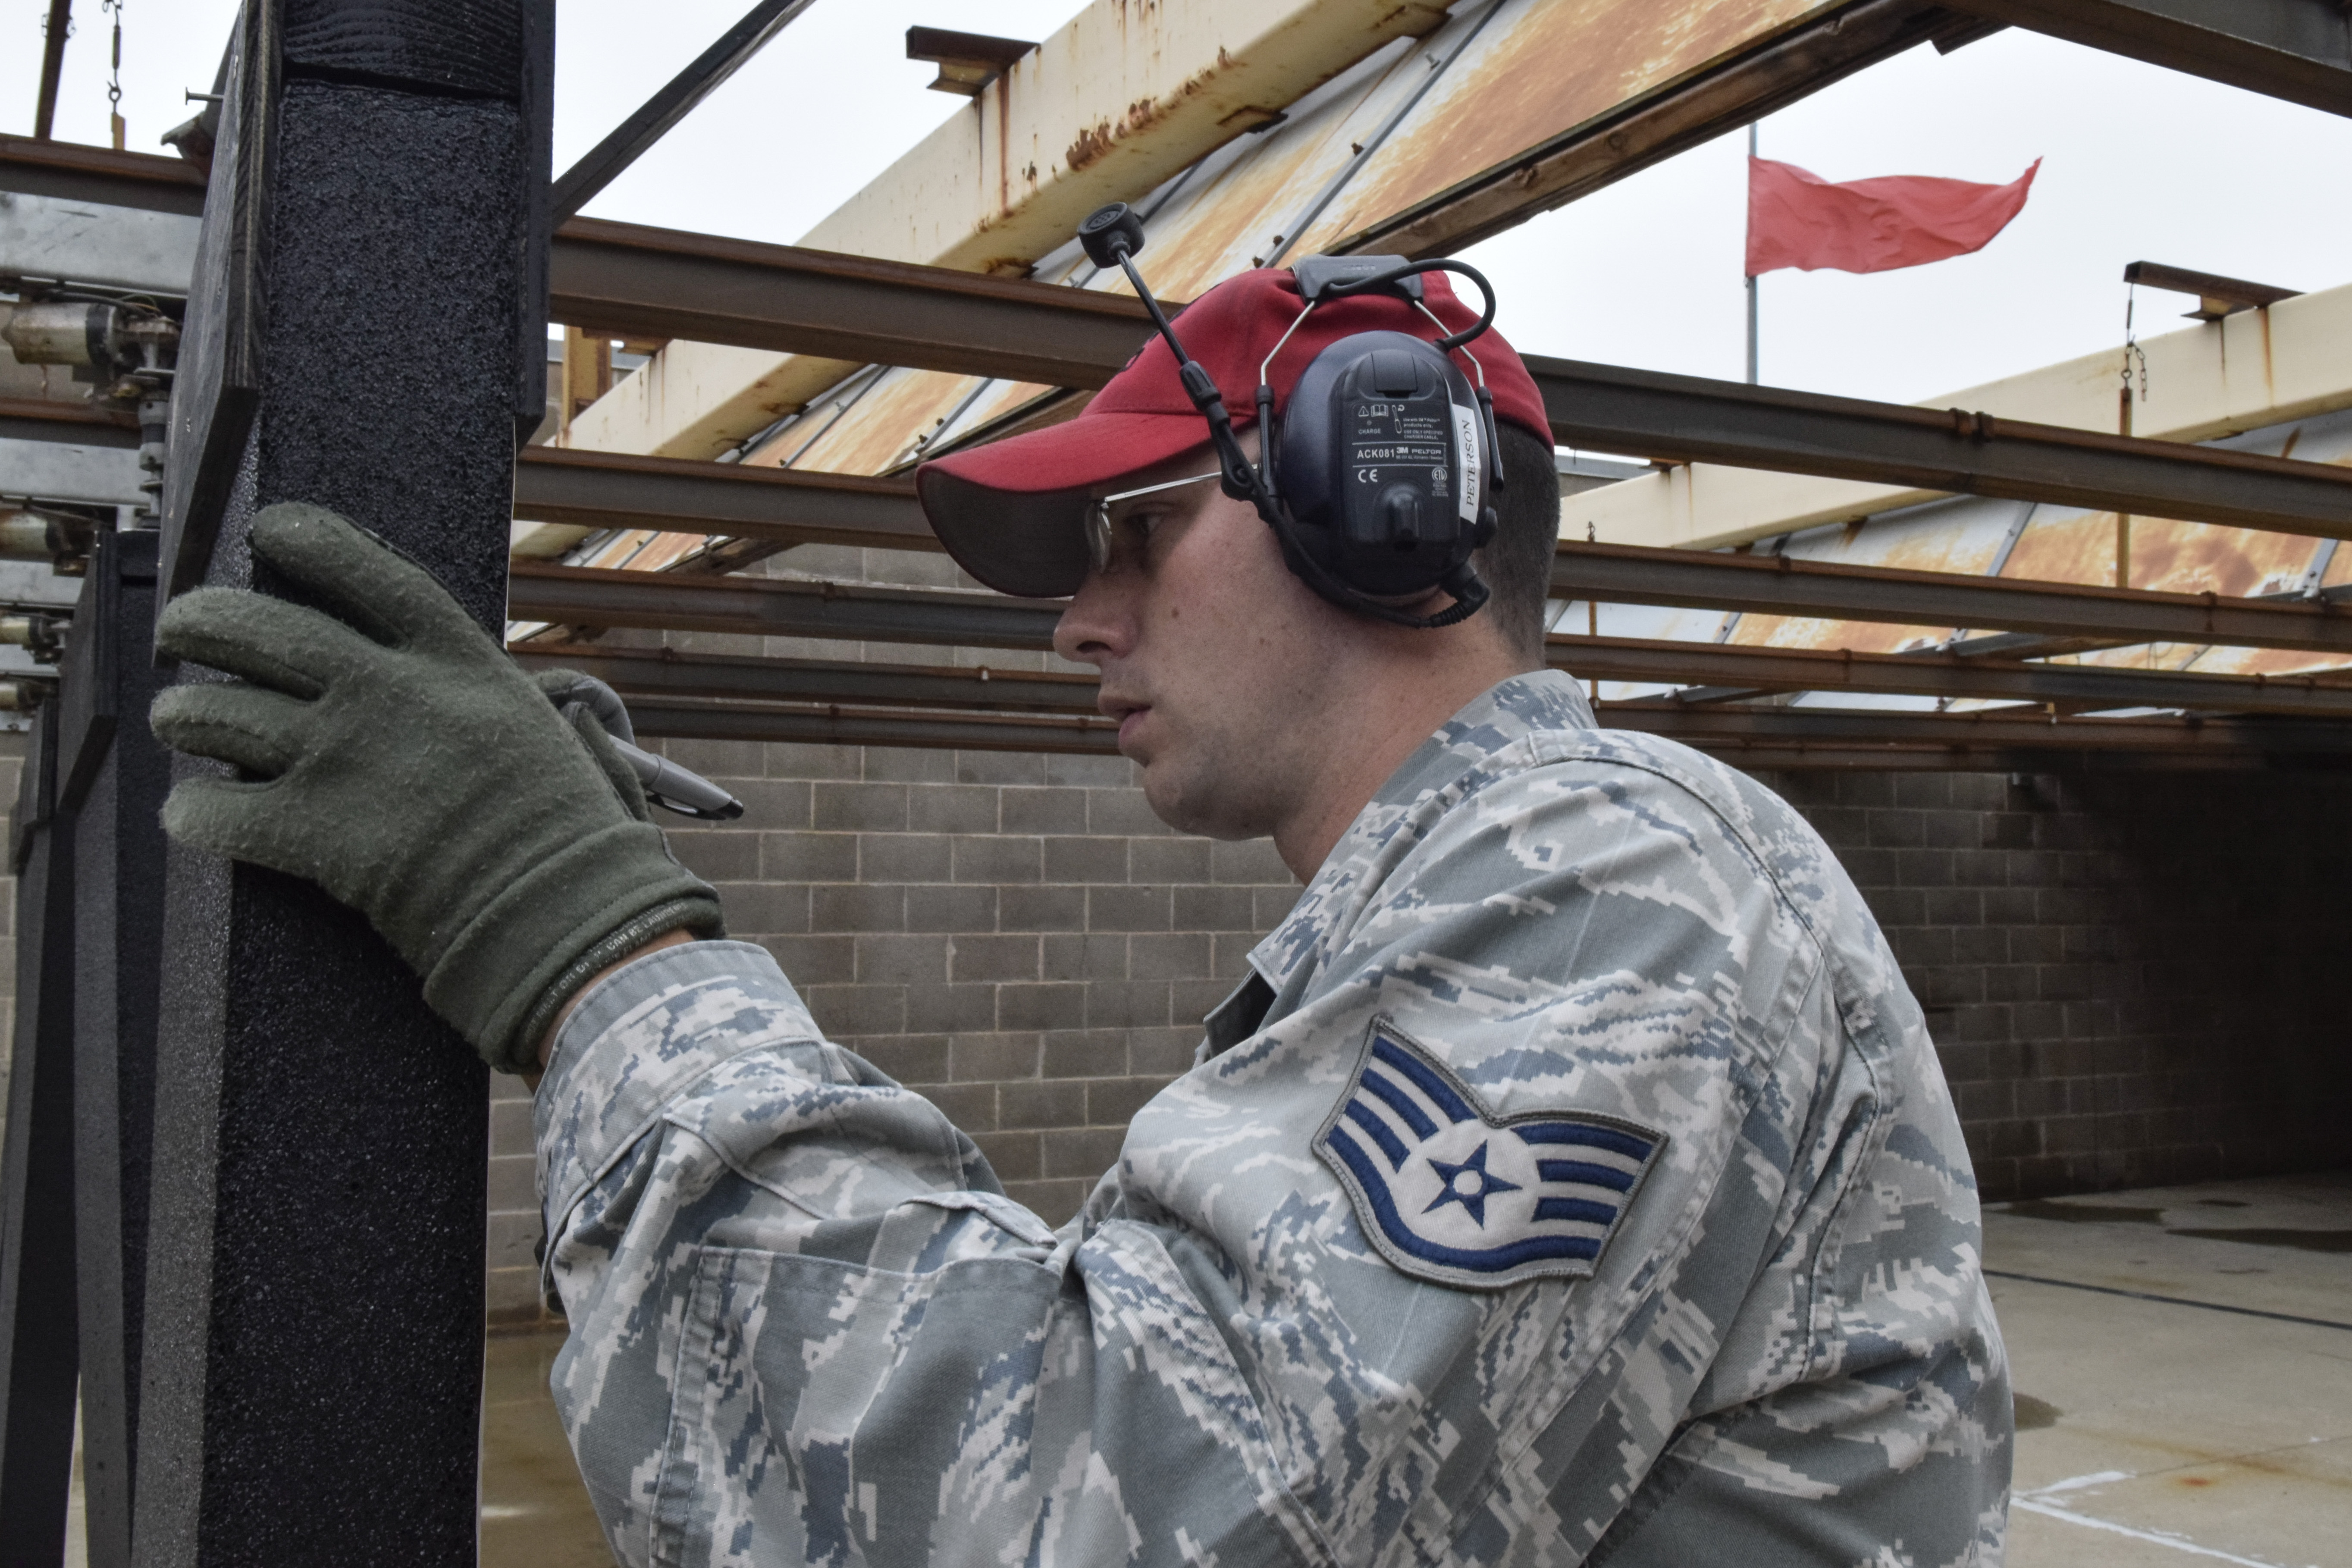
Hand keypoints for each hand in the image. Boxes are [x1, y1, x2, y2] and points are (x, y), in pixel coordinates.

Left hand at [150, 502, 723, 1072]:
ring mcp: (345, 759)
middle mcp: (391, 693)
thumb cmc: (572, 831)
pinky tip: (190, 811)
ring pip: (219, 714)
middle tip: (180, 627)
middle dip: (201, 619)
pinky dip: (193, 811)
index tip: (269, 531)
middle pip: (263, 630)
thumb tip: (542, 700)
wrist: (558, 911)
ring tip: (178, 718)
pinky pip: (216, 810)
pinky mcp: (315, 832)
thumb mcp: (553, 734)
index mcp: (457, 661)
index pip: (366, 572)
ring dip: (184, 714)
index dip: (308, 541)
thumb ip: (522, 702)